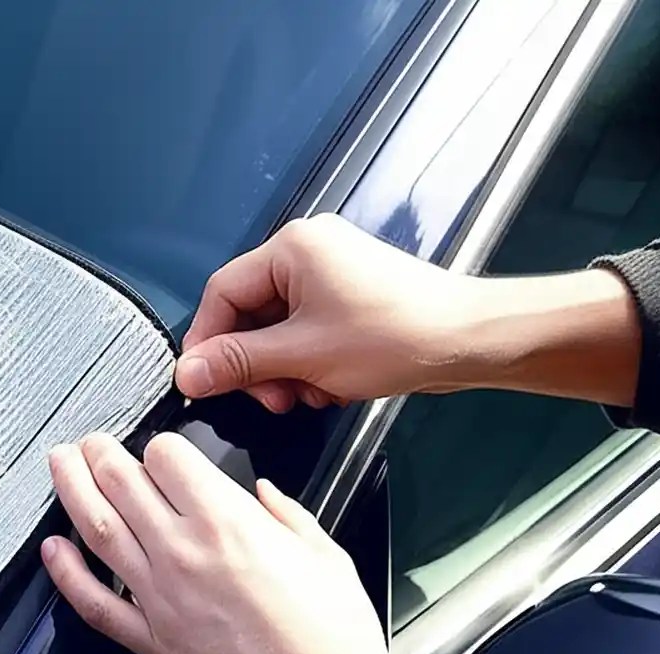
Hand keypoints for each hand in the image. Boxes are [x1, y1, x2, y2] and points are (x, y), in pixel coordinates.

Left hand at [41, 433, 439, 653]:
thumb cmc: (334, 640)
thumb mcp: (325, 554)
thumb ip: (288, 515)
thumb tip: (268, 495)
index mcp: (229, 522)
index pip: (168, 455)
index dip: (160, 443)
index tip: (161, 446)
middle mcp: (186, 554)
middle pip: (122, 482)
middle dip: (100, 452)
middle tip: (91, 442)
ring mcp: (162, 599)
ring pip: (98, 529)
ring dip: (71, 490)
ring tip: (60, 466)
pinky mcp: (153, 642)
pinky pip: (95, 603)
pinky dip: (67, 574)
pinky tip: (53, 551)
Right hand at [177, 213, 640, 411]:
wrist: (470, 339)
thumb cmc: (396, 336)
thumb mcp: (303, 356)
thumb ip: (239, 362)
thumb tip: (188, 372)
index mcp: (291, 248)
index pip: (222, 292)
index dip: (209, 341)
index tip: (205, 381)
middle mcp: (309, 250)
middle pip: (250, 311)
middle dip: (257, 362)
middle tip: (273, 398)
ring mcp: (333, 271)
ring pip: (280, 327)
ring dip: (285, 368)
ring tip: (309, 394)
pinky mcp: (351, 295)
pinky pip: (308, 329)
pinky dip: (310, 361)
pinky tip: (331, 386)